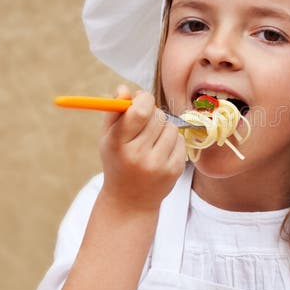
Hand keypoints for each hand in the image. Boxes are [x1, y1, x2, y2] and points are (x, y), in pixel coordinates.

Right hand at [99, 85, 185, 211]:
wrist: (130, 201)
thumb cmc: (117, 161)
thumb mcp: (108, 138)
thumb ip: (115, 111)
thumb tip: (125, 88)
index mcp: (118, 144)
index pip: (140, 111)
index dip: (144, 99)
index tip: (142, 100)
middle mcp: (138, 155)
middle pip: (158, 116)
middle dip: (152, 114)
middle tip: (144, 124)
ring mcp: (158, 164)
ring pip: (172, 127)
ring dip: (163, 128)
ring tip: (152, 141)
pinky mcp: (174, 170)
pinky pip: (180, 141)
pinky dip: (172, 142)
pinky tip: (161, 152)